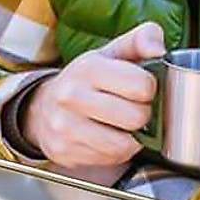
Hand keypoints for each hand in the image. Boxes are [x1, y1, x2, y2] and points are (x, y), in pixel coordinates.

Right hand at [21, 22, 163, 168]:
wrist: (41, 108)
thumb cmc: (85, 81)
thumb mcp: (109, 54)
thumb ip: (139, 40)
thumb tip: (158, 48)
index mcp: (87, 68)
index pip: (141, 85)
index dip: (148, 90)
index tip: (139, 89)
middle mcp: (71, 96)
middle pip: (136, 116)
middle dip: (141, 115)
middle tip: (131, 109)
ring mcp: (65, 125)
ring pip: (124, 143)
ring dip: (130, 137)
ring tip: (119, 126)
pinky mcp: (64, 150)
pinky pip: (110, 159)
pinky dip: (114, 152)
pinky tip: (105, 137)